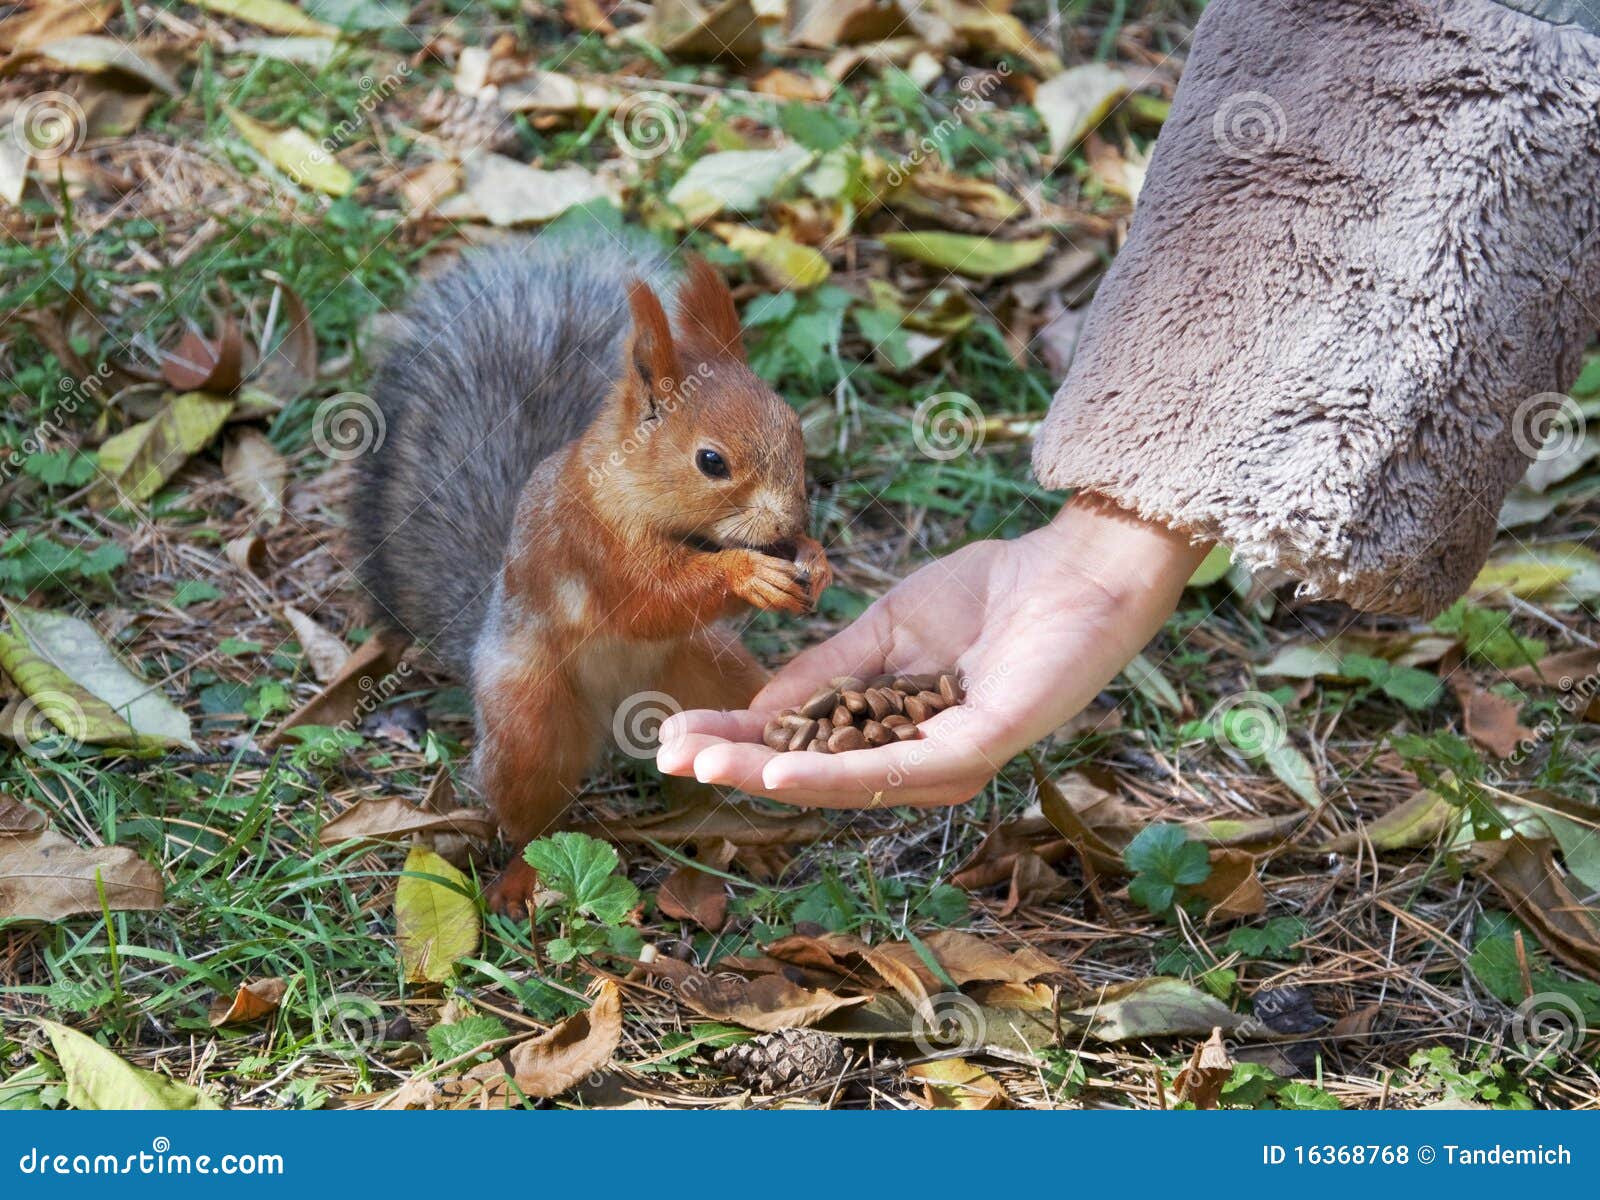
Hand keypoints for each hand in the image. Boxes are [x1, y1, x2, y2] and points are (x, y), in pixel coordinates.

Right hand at [659, 495, 1208, 807]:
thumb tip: (757, 707)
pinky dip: (830, 775)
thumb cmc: (989, 594)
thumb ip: (825, 670)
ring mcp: (947, 760)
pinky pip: (895, 772)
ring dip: (768, 775)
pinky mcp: (976, 751)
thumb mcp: (884, 631)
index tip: (673, 737)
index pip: (803, 743)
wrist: (1072, 567)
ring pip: (845, 782)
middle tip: (671, 761)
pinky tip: (777, 772)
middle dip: (739, 765)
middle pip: (815, 774)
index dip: (738, 740)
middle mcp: (918, 758)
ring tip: (704, 765)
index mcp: (893, 729)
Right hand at [726, 546, 812, 612]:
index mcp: (759, 558)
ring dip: (790, 604)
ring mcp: (750, 584)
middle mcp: (755, 570)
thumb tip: (794, 573)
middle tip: (808, 600)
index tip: (809, 581)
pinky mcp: (745, 594)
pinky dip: (775, 607)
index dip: (798, 575)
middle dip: (798, 593)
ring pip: (775, 596)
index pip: (784, 567)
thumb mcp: (753, 555)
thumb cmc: (739, 561)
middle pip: (783, 583)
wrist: (718, 570)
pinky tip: (783, 609)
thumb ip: (770, 563)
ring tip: (800, 609)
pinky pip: (764, 603)